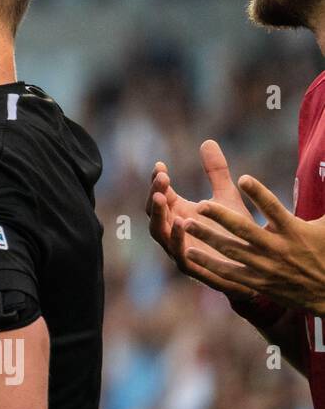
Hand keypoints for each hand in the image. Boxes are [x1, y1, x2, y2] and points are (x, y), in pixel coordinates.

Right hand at [146, 139, 255, 299]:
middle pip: (154, 212)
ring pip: (159, 232)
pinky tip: (180, 222)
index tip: (160, 165)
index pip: (160, 195)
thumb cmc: (236, 232)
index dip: (157, 181)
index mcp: (178, 213)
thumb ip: (216, 172)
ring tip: (161, 197)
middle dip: (154, 194)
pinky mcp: (194, 267)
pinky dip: (176, 239)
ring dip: (158, 215)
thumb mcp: (226, 197)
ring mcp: (180, 249)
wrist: (255, 266)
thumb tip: (207, 141)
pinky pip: (178, 254)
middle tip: (161, 177)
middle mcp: (174, 231)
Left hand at [180, 174, 324, 313]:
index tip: (244, 178)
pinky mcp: (257, 282)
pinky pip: (229, 272)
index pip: (274, 208)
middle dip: (221, 216)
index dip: (259, 194)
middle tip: (200, 204)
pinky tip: (190, 253)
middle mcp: (277, 248)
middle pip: (244, 229)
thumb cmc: (324, 252)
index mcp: (293, 230)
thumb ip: (324, 200)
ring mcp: (265, 267)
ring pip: (231, 250)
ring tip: (187, 224)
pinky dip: (209, 263)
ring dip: (208, 237)